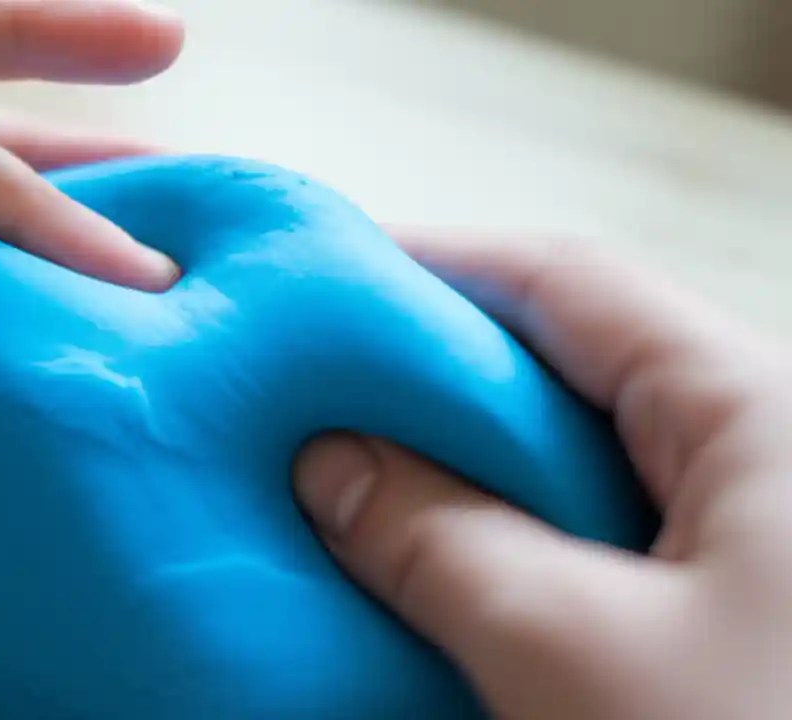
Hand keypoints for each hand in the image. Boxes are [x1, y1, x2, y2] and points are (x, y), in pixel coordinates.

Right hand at [294, 233, 791, 718]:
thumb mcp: (580, 656)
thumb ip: (441, 542)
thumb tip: (331, 466)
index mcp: (763, 409)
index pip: (569, 283)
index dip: (438, 264)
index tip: (324, 275)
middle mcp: (764, 449)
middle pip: (571, 364)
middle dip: (436, 371)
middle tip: (317, 389)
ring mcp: (750, 533)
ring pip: (579, 461)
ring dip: (466, 468)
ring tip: (356, 478)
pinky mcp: (731, 608)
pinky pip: (600, 540)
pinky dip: (511, 542)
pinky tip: (441, 573)